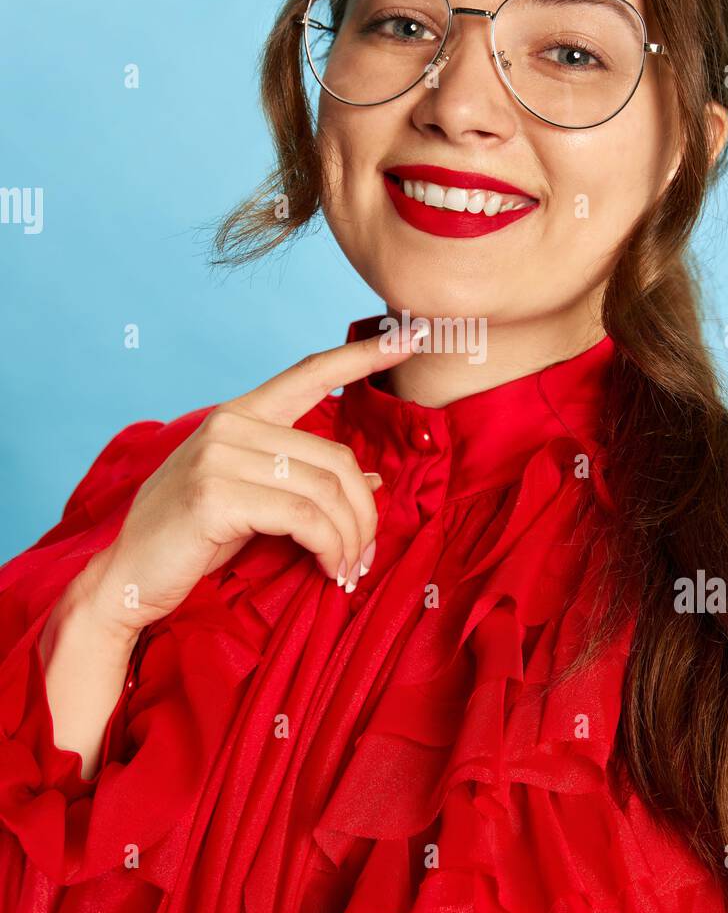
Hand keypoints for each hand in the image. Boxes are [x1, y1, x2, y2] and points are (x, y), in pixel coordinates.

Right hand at [82, 326, 425, 634]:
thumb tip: (371, 479)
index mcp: (239, 415)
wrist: (129, 578)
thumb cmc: (193, 538)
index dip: (363, 354)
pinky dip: (328, 548)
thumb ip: (304, 481)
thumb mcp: (255, 500)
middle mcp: (230, 424)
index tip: (414, 334)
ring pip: (325, 490)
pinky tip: (328, 570)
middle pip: (335, 456)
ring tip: (348, 570)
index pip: (308, 372)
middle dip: (363, 513)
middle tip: (365, 556)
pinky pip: (304, 518)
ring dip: (349, 539)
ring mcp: (219, 456)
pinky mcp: (215, 495)